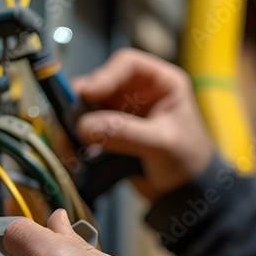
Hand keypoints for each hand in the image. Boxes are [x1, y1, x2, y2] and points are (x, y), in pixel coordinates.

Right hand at [71, 48, 215, 201]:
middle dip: (80, 105)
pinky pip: (83, 130)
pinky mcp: (108, 132)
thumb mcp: (161, 143)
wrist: (187, 192)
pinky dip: (74, 141)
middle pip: (98, 84)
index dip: (104, 76)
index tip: (88, 95)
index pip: (126, 64)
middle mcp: (137, 91)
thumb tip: (83, 127)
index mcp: (160, 82)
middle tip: (69, 126)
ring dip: (72, 126)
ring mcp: (121, 111)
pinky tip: (71, 156)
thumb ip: (125, 132)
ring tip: (67, 148)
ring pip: (85, 108)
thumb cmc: (188, 160)